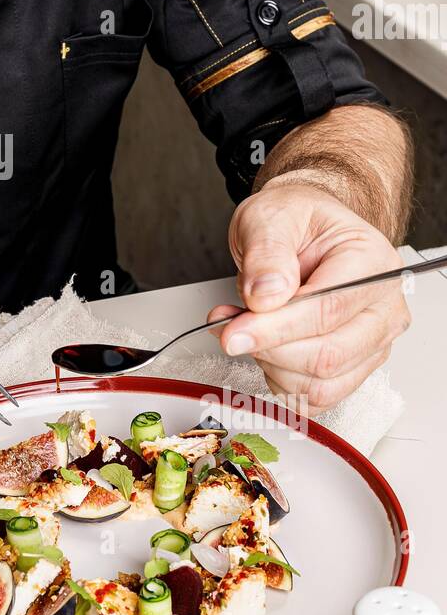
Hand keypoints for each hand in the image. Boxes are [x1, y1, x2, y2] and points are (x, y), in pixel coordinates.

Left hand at [208, 178, 409, 413]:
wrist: (301, 230)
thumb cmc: (295, 221)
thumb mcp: (269, 217)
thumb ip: (267, 254)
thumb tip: (266, 297)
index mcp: (372, 262)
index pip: (327, 310)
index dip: (275, 328)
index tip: (233, 333)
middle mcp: (383, 306)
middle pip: (328, 355)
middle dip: (269, 349)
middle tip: (230, 327)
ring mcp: (373, 341)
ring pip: (323, 384)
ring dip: (272, 365)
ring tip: (247, 329)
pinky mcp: (355, 366)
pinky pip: (318, 397)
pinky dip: (282, 380)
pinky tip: (265, 349)